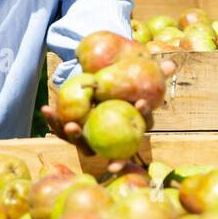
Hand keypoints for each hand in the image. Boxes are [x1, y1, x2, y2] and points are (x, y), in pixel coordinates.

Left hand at [40, 59, 176, 143]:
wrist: (101, 79)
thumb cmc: (124, 78)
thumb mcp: (140, 72)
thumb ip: (156, 70)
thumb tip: (171, 65)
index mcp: (134, 126)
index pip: (143, 125)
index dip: (143, 119)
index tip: (140, 104)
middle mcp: (114, 139)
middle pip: (112, 149)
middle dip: (107, 153)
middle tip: (111, 141)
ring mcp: (93, 138)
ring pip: (84, 143)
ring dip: (75, 137)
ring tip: (69, 126)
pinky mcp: (75, 132)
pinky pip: (63, 129)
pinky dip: (54, 121)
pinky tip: (46, 109)